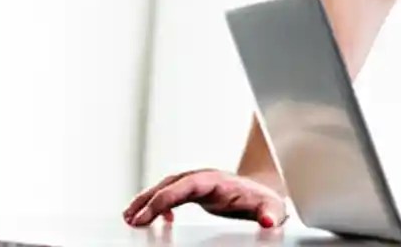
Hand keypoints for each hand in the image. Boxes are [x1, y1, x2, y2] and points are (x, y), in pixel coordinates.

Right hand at [122, 168, 286, 227]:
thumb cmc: (267, 202)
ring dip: (148, 199)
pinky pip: (173, 193)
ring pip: (168, 186)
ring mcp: (200, 182)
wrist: (268, 193)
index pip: (185, 185)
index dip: (165, 199)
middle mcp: (206, 177)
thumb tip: (269, 222)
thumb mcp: (271, 208)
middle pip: (171, 183)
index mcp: (218, 181)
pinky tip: (155, 219)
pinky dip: (160, 203)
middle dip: (149, 199)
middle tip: (130, 218)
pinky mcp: (198, 190)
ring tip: (130, 216)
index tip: (146, 214)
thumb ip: (270, 214)